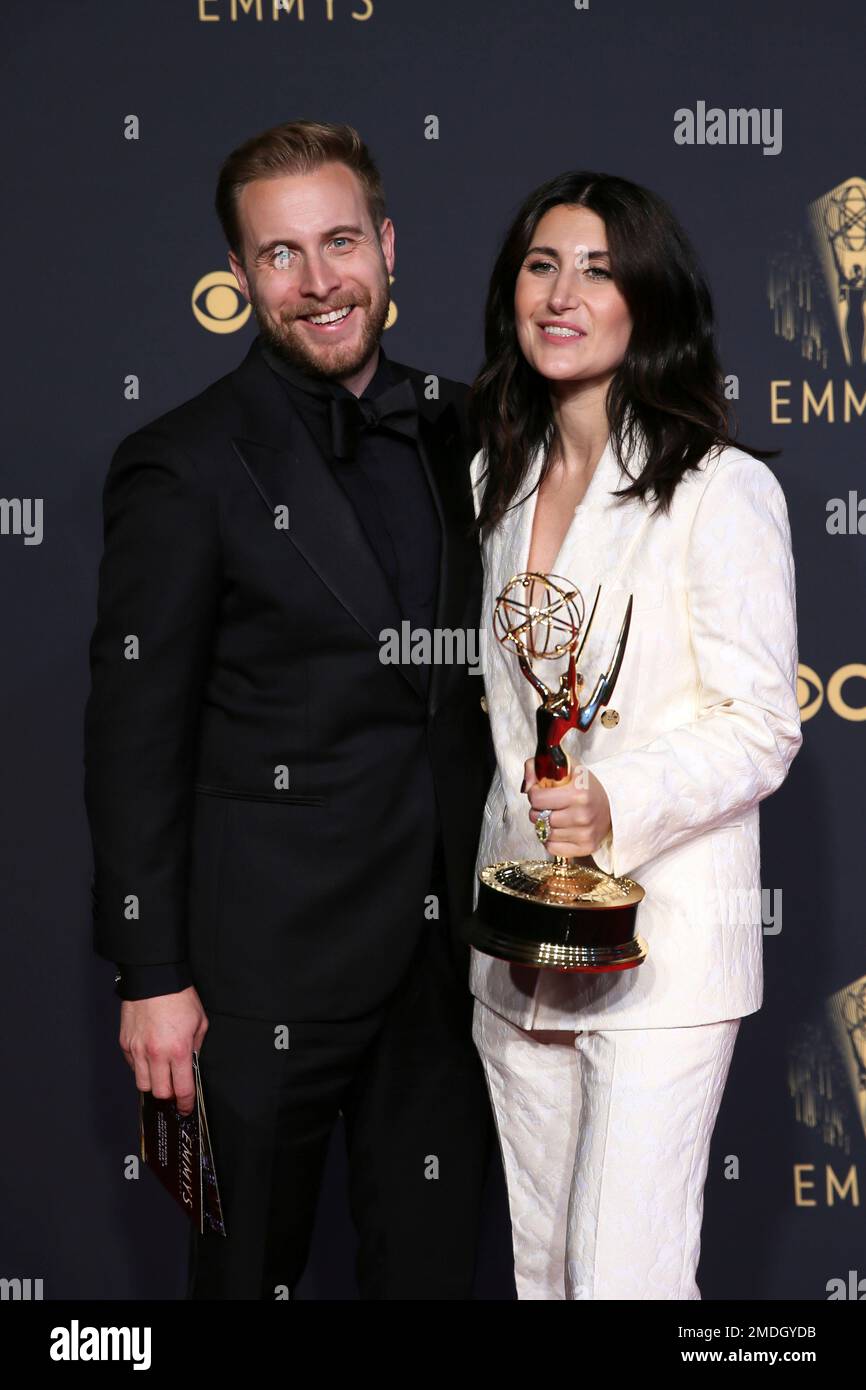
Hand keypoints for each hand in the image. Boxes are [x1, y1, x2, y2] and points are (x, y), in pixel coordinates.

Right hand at [119, 986, 208, 1116]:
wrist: (154, 978)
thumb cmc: (179, 997)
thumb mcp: (199, 1022)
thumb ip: (196, 1047)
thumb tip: (191, 1064)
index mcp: (178, 1050)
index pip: (181, 1089)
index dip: (185, 1103)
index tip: (186, 1108)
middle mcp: (156, 1054)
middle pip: (159, 1092)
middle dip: (169, 1095)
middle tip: (175, 1087)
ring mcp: (137, 1050)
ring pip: (142, 1084)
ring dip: (153, 1084)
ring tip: (161, 1074)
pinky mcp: (125, 1044)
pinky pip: (133, 1067)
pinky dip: (141, 1068)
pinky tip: (150, 1059)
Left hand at [524, 757, 611, 858]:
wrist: (611, 805)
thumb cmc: (586, 787)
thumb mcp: (566, 767)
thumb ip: (538, 767)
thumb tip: (526, 786)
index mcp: (579, 793)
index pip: (537, 799)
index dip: (535, 793)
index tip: (541, 791)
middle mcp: (583, 815)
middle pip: (538, 817)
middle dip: (538, 810)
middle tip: (548, 805)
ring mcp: (585, 833)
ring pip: (544, 833)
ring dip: (544, 826)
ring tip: (556, 816)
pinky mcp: (586, 847)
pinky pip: (552, 848)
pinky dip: (551, 840)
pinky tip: (560, 829)